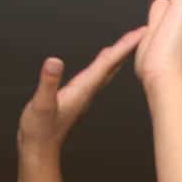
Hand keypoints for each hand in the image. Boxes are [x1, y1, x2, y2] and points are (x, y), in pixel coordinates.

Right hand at [18, 28, 144, 152]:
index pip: (107, 63)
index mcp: (82, 89)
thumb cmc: (40, 129)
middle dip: (127, 48)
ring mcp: (84, 95)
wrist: (39, 149)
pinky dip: (104, 64)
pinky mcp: (78, 97)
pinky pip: (97, 76)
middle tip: (141, 33)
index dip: (124, 47)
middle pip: (112, 65)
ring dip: (118, 55)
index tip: (140, 33)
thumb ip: (48, 83)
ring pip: (106, 71)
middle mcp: (87, 91)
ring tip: (128, 42)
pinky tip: (104, 62)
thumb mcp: (41, 104)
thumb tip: (54, 62)